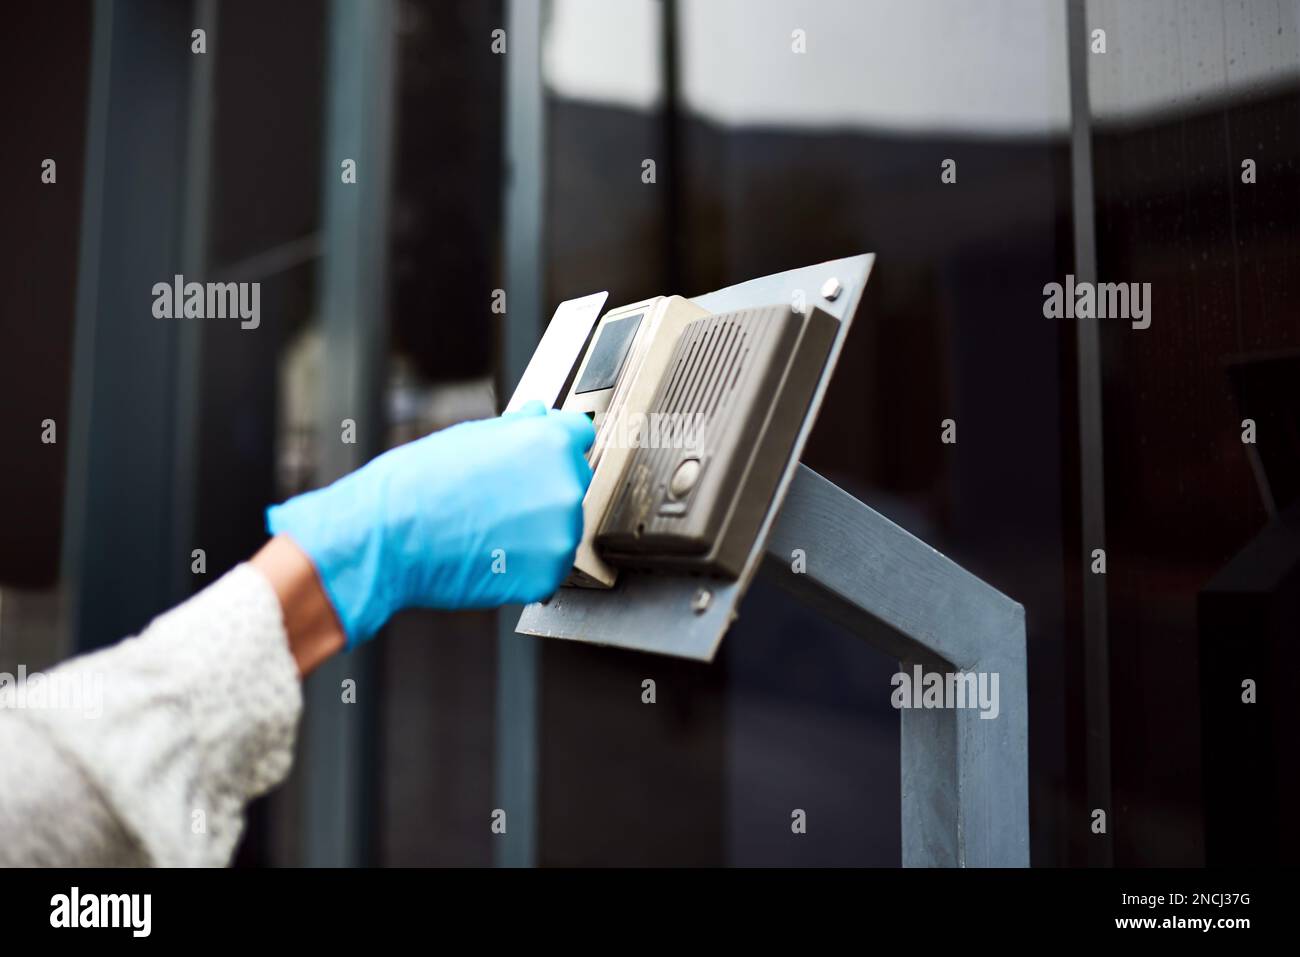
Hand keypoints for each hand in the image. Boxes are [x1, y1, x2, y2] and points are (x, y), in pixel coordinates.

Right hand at [265, 401, 594, 647]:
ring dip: (536, 532)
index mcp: (549, 442)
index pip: (578, 437)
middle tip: (497, 502)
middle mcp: (564, 485)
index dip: (553, 448)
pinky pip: (547, 569)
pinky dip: (524, 569)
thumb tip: (538, 416)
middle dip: (543, 490)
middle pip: (571, 484)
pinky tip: (489, 555)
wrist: (388, 534)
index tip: (537, 461)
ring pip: (561, 530)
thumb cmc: (418, 483)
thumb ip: (517, 429)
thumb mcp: (471, 436)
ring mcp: (559, 534)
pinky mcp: (547, 575)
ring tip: (487, 531)